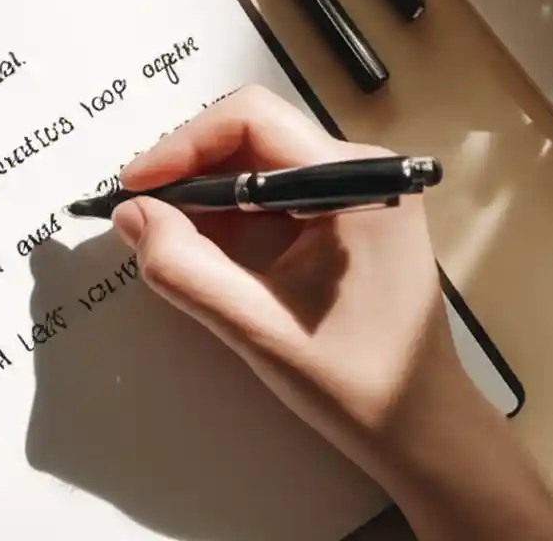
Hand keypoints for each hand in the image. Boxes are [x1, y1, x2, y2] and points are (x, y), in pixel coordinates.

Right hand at [111, 86, 552, 539]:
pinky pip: (275, 193)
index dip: (182, 145)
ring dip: (205, 192)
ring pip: (259, 162)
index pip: (252, 121)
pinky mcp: (348, 218)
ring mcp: (358, 192)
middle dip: (188, 167)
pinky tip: (201, 248)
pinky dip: (229, 214)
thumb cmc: (356, 383)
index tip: (135, 188)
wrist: (421, 430)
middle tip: (139, 211)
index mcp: (355, 182)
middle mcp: (362, 171)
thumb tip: (131, 215)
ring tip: (162, 232)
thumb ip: (187, 269)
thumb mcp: (258, 327)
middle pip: (253, 135)